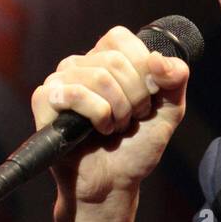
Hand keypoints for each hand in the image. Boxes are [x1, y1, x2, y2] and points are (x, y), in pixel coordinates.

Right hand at [31, 24, 189, 204]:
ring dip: (117, 111)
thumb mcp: (168, 112)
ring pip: (99, 77)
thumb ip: (175, 80)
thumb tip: (159, 58)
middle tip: (130, 120)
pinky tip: (96, 130)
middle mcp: (81, 64)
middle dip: (134, 98)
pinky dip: (97, 116)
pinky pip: (75, 93)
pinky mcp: (45, 100)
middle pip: (114, 60)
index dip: (141, 69)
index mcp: (106, 59)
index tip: (146, 99)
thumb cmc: (136, 147)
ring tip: (114, 128)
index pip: (121, 38)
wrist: (114, 183)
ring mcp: (60, 80)